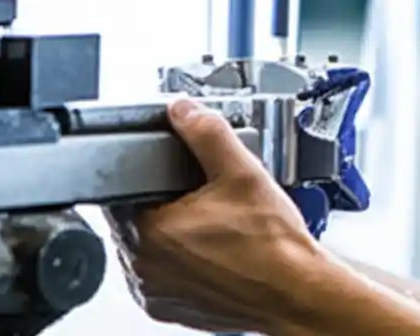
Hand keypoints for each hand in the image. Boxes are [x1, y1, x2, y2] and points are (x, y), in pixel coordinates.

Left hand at [109, 98, 323, 333]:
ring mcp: (155, 293)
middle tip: (206, 198)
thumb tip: (184, 110)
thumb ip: (207, 133)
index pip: (122, 189)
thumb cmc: (274, 247)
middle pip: (136, 218)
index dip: (149, 174)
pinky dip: (182, 262)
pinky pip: (164, 276)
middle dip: (164, 203)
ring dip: (170, 234)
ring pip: (149, 248)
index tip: (175, 173)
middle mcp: (142, 267)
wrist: (298, 294)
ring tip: (215, 227)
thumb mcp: (243, 172)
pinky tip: (215, 252)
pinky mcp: (170, 310)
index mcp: (148, 231)